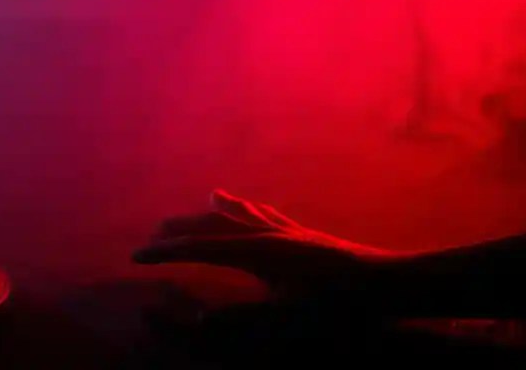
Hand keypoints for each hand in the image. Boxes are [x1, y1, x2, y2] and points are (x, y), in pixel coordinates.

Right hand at [134, 189, 393, 303]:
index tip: (136, 255)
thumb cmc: (341, 308)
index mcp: (258, 252)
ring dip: (213, 213)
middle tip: (153, 233)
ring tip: (201, 203)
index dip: (165, 253)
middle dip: (181, 228)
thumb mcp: (289, 317)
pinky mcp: (303, 235)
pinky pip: (264, 215)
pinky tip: (245, 207)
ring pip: (239, 215)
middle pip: (213, 225)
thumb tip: (202, 321)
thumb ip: (244, 317)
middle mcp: (267, 234)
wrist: (388, 285)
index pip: (199, 250)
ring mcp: (287, 231)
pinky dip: (245, 209)